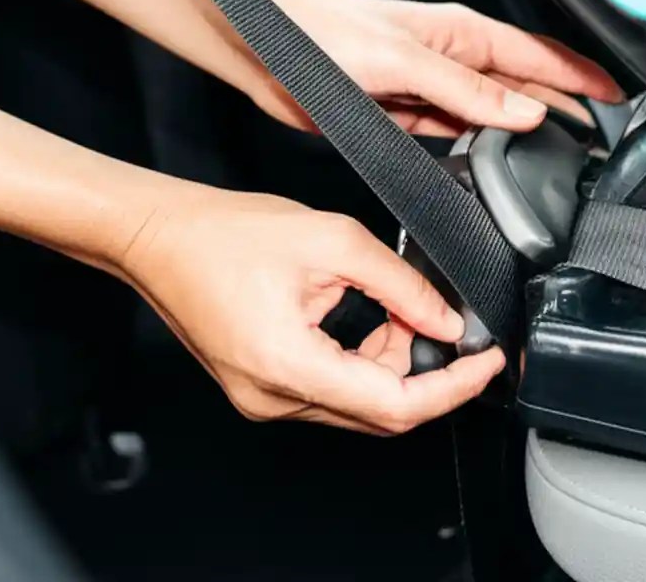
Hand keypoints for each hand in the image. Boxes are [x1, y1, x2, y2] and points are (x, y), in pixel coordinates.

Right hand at [117, 188, 505, 433]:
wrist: (157, 237)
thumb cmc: (223, 233)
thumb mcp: (331, 240)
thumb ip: (400, 283)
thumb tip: (447, 319)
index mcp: (288, 367)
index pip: (396, 405)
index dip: (453, 387)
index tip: (488, 361)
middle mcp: (275, 399)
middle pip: (382, 413)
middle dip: (426, 370)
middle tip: (443, 321)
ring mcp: (266, 401)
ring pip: (361, 404)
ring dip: (395, 363)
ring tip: (396, 308)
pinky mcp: (264, 390)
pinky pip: (334, 392)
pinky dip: (365, 362)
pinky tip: (369, 321)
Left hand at [254, 0, 624, 135]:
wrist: (263, 47)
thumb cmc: (321, 31)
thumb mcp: (405, 61)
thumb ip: (467, 92)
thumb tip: (525, 113)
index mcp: (462, 35)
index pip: (540, 57)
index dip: (581, 79)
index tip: (617, 99)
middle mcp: (451, 60)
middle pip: (524, 89)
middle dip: (563, 109)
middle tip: (600, 140)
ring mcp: (430, 90)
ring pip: (493, 117)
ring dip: (523, 136)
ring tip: (560, 161)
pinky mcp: (403, 117)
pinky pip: (455, 137)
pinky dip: (479, 151)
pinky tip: (494, 167)